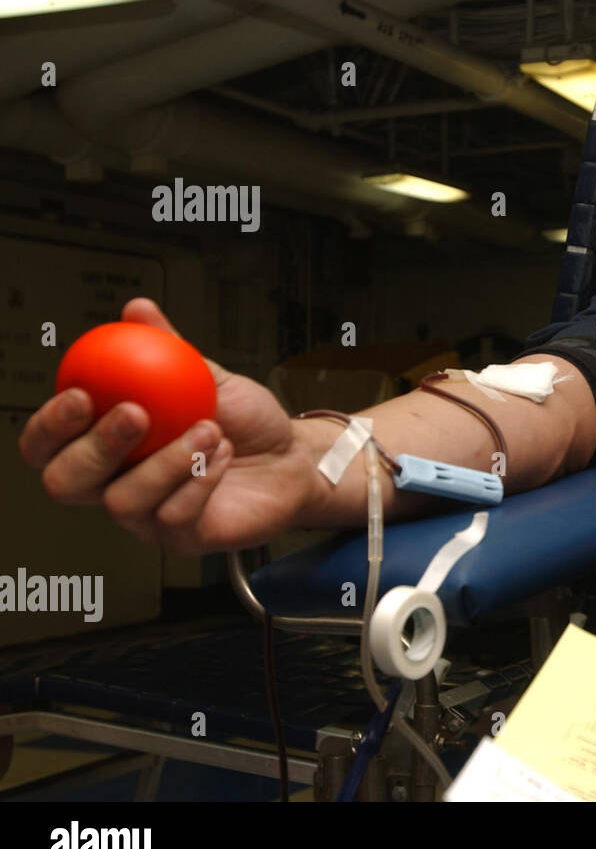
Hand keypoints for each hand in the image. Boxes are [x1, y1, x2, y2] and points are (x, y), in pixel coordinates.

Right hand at [19, 297, 315, 555]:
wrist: (294, 456)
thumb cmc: (246, 421)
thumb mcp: (209, 377)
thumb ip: (170, 349)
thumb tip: (138, 310)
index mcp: (108, 444)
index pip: (48, 445)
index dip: (49, 425)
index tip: (80, 394)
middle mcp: (116, 483)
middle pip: (65, 482)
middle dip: (94, 447)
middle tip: (137, 414)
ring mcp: (145, 516)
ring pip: (123, 500)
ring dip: (168, 460)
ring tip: (210, 429)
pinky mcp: (181, 538)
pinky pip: (174, 515)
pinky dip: (201, 478)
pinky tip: (224, 454)